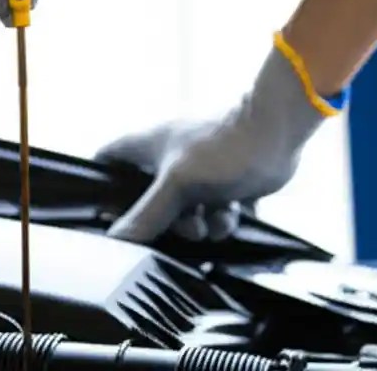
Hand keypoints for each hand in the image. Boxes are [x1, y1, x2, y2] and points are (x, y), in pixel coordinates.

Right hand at [95, 42, 332, 242]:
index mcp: (146, 146)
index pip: (106, 159)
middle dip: (163, 221)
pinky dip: (221, 220)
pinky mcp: (225, 186)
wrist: (277, 133)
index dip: (99, 183)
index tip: (104, 210)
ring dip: (197, 225)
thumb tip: (117, 241)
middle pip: (147, 200)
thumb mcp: (177, 184)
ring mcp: (198, 173)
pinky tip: (232, 212)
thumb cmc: (221, 146)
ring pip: (183, 213)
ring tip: (211, 218)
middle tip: (176, 224)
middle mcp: (168, 159)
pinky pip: (212, 215)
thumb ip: (147, 215)